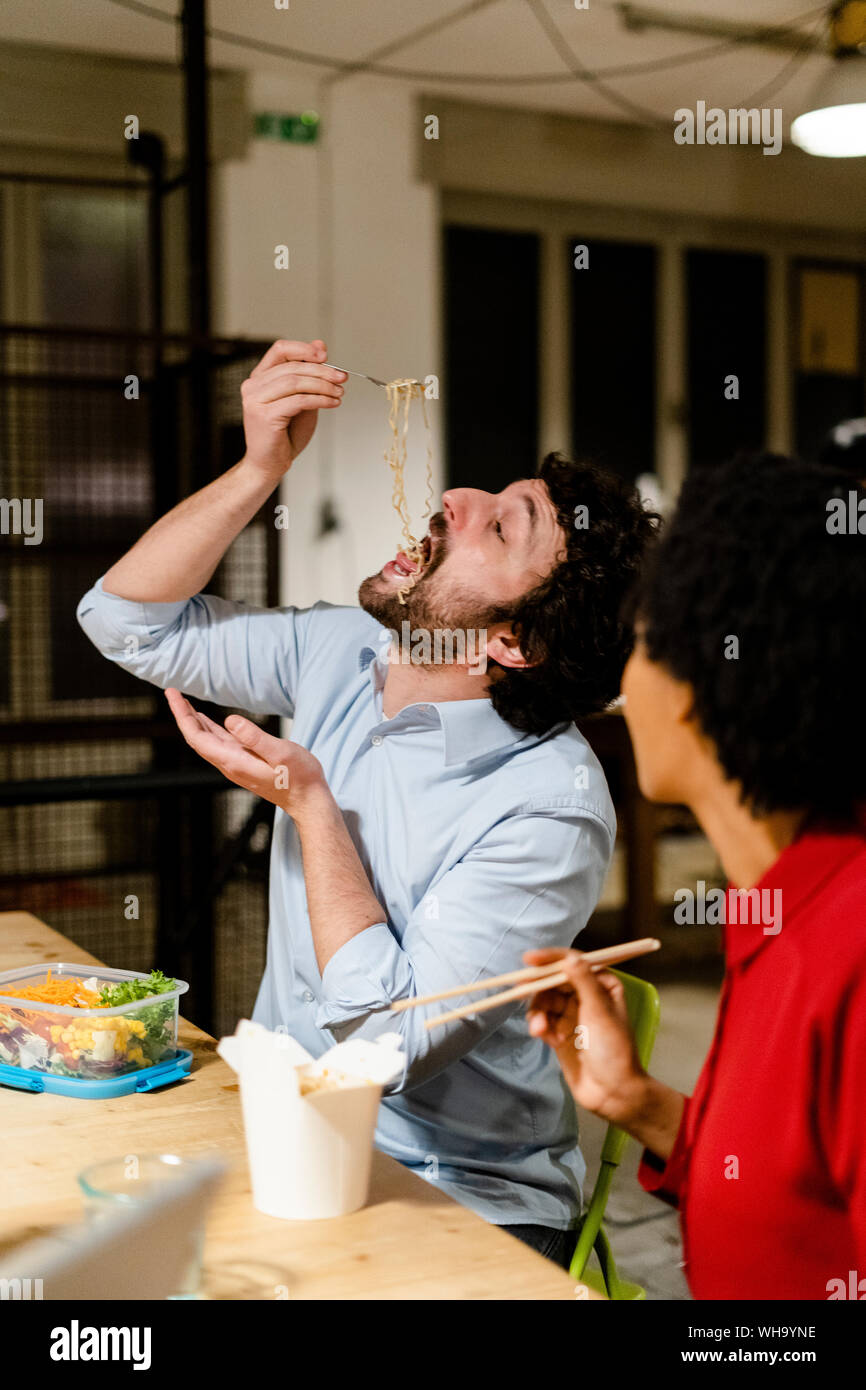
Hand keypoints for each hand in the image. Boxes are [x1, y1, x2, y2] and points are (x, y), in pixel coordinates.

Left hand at [165, 689, 326, 814]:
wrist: (309, 800)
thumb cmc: (299, 778)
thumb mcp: (281, 752)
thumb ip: (255, 737)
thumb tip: (229, 720)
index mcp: (233, 761)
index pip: (197, 737)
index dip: (182, 715)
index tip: (173, 695)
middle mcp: (230, 764)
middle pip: (197, 738)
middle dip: (183, 715)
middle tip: (173, 693)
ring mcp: (237, 764)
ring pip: (207, 741)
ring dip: (195, 722)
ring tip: (184, 704)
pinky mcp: (245, 763)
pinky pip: (221, 744)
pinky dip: (211, 729)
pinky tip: (209, 722)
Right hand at [240, 339, 346, 479]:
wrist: (270, 464)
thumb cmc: (284, 434)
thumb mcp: (301, 399)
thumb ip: (308, 376)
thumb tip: (320, 346)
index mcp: (259, 378)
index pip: (280, 349)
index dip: (304, 349)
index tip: (326, 356)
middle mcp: (253, 386)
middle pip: (292, 366)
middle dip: (322, 371)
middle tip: (342, 377)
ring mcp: (255, 400)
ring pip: (296, 381)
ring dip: (323, 385)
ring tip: (339, 392)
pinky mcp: (265, 416)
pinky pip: (299, 400)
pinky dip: (320, 399)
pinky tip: (332, 403)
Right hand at [525, 949, 647, 1126]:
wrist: (612, 1092)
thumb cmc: (613, 1049)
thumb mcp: (599, 1011)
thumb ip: (583, 982)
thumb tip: (568, 959)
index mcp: (602, 985)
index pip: (572, 962)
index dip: (550, 959)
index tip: (529, 959)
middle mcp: (586, 996)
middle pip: (553, 981)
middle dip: (539, 989)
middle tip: (522, 992)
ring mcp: (571, 1014)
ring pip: (544, 1001)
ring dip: (538, 1012)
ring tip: (539, 1030)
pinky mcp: (560, 1032)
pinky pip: (542, 1020)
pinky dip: (539, 1026)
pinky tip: (546, 1039)